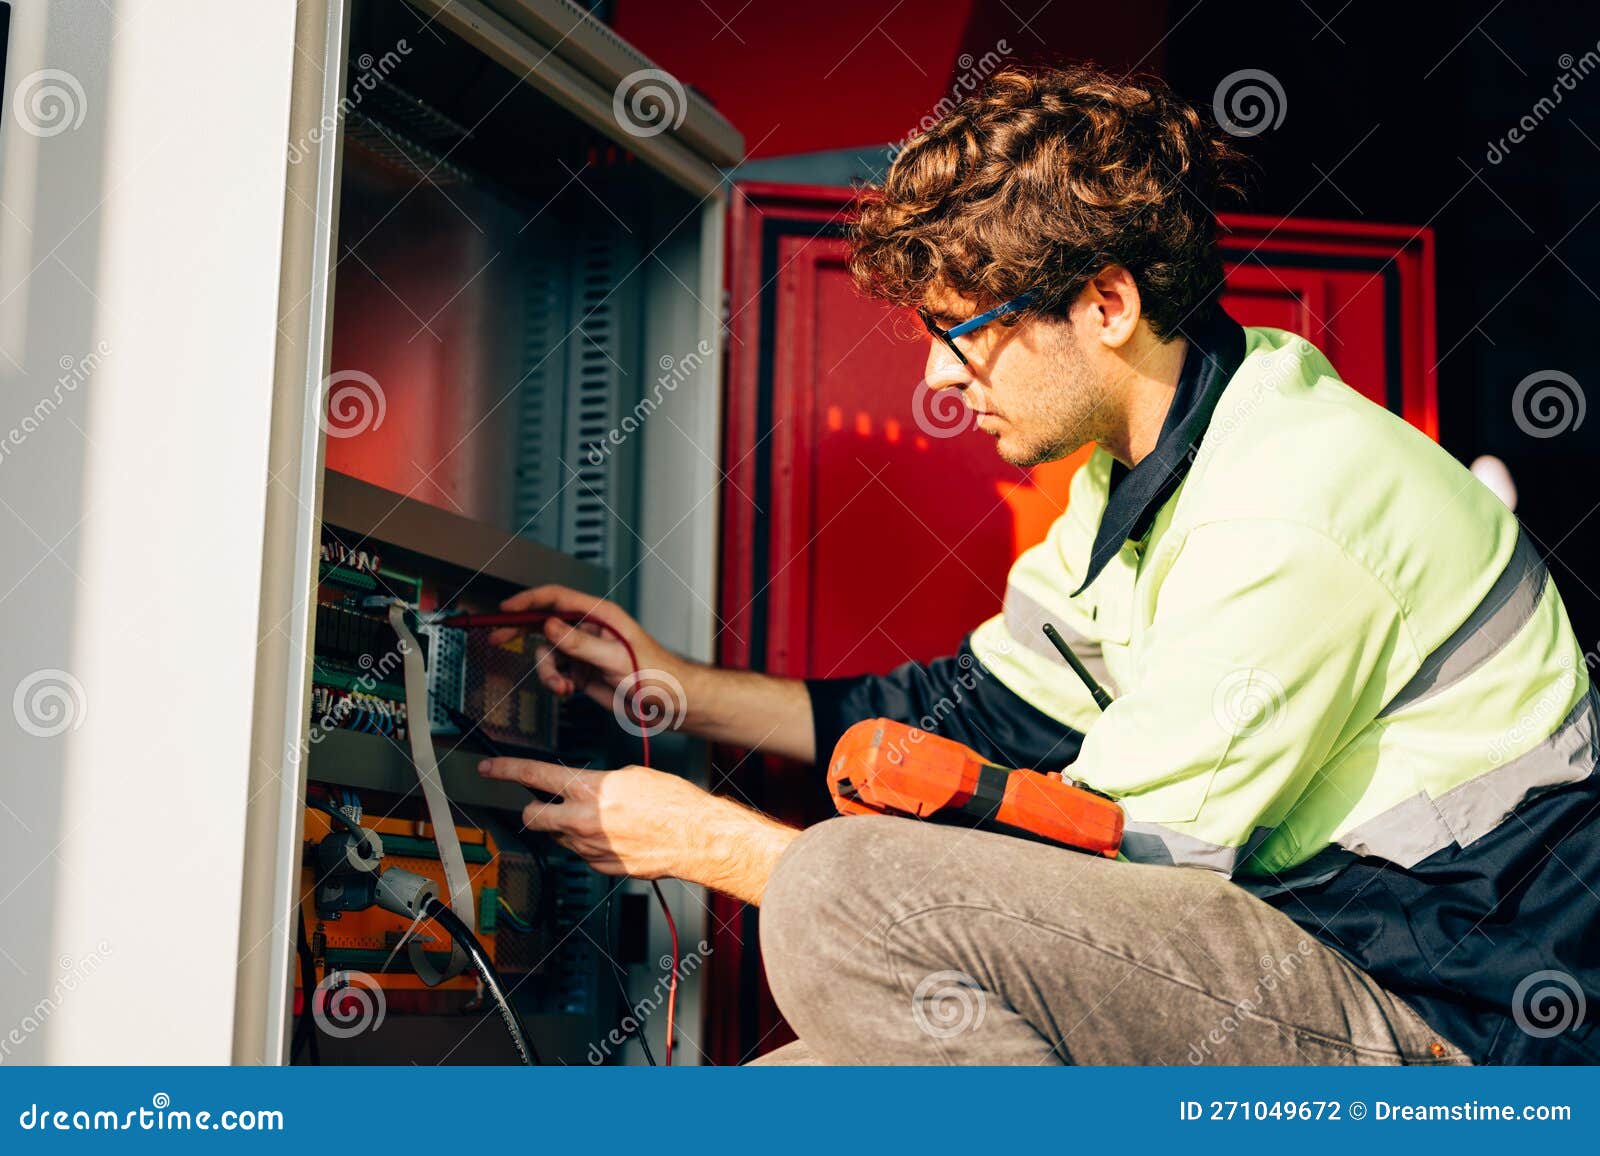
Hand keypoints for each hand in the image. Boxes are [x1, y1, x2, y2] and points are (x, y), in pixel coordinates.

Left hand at [477, 757, 799, 903]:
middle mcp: (584, 820)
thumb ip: (599, 782)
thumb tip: (584, 787)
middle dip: (533, 811)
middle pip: (534, 817)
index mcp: (590, 789)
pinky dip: (590, 846)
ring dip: (567, 828)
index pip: (534, 776)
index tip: (489, 769)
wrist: (697, 836)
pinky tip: (613, 837)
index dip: (506, 771)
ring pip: (559, 838)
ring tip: (597, 820)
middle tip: (539, 805)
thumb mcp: (631, 775)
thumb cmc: (674, 803)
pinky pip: (584, 855)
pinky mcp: (603, 868)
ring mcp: (591, 848)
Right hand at [488, 584, 681, 714]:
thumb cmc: (656, 674)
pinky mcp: (582, 671)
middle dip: (520, 631)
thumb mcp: (614, 658)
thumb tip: (550, 626)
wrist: (667, 703)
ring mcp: (584, 650)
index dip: (528, 600)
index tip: (505, 608)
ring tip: (561, 686)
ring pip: (547, 654)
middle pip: (543, 621)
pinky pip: (555, 672)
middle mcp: (589, 629)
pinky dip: (554, 682)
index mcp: (600, 615)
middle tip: (497, 637)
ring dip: (547, 672)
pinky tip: (566, 691)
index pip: (557, 598)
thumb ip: (579, 643)